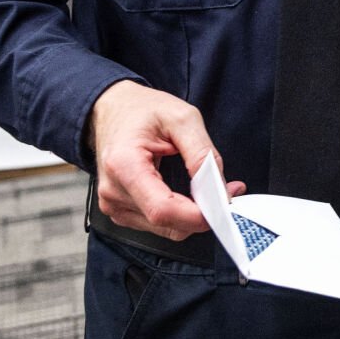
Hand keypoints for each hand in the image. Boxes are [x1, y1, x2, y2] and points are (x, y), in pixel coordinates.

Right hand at [88, 80, 243, 241]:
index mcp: (123, 165)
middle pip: (166, 223)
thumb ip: (202, 154)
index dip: (197, 215)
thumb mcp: (182, 118)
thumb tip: (220, 189)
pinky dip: (180, 215)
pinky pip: (157, 224)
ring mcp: (113, 205)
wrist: (112, 110)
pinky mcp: (120, 211)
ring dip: (192, 215)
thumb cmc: (143, 110)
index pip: (162, 209)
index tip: (225, 204)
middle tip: (227, 190)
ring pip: (166, 228)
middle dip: (202, 213)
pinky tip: (188, 195)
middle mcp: (113, 192)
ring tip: (206, 186)